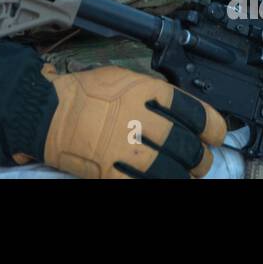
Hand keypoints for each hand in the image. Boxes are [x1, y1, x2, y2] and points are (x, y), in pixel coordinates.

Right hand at [16, 64, 226, 178]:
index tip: (215, 133)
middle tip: (199, 160)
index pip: (195, 111)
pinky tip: (159, 179)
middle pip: (187, 145)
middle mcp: (139, 119)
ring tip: (185, 173)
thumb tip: (183, 111)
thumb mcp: (123, 78)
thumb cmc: (84, 93)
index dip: (213, 126)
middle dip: (200, 157)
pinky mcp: (111, 172)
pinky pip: (146, 184)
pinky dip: (158, 183)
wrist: (47, 112)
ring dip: (185, 175)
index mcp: (145, 91)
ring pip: (172, 171)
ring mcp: (125, 148)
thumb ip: (153, 93)